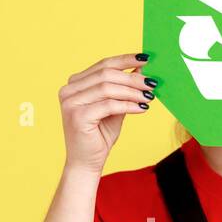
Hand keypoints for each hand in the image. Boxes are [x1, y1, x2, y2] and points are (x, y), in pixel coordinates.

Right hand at [59, 53, 155, 172]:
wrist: (86, 163)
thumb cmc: (99, 135)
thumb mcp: (115, 107)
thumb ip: (124, 88)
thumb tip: (141, 69)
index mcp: (75, 84)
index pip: (103, 65)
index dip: (126, 60)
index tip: (147, 58)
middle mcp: (69, 90)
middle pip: (106, 74)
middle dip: (133, 77)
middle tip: (153, 83)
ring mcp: (70, 103)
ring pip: (108, 88)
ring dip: (133, 91)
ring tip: (149, 97)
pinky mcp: (78, 116)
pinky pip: (109, 105)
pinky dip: (128, 105)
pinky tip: (142, 108)